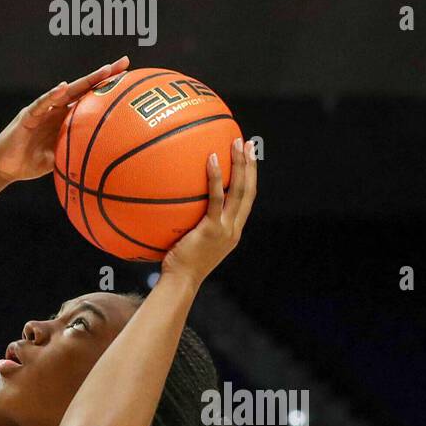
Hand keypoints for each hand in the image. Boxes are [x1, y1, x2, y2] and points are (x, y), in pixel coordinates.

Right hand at [0, 57, 129, 194]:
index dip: (107, 89)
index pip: (90, 99)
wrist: (3, 168)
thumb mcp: (58, 160)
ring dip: (85, 80)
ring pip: (66, 91)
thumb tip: (98, 163)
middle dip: (104, 75)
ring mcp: (42, 110)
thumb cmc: (29, 164)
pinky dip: (51, 96)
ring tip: (104, 71)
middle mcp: (56, 109)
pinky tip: (63, 88)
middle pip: (83, 88)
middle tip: (125, 63)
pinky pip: (41, 104)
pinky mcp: (27, 116)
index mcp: (64, 118)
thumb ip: (74, 155)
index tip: (129, 80)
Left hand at [160, 136, 257, 286]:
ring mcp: (225, 230)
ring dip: (241, 164)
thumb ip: (191, 226)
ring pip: (240, 191)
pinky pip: (216, 198)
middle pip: (249, 191)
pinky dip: (215, 177)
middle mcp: (233, 230)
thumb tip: (175, 208)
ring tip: (238, 142)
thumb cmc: (177, 267)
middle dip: (251, 165)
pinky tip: (211, 158)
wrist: (179, 283)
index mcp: (232, 232)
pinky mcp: (212, 230)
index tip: (248, 159)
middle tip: (249, 143)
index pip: (246, 201)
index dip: (249, 179)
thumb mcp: (189, 244)